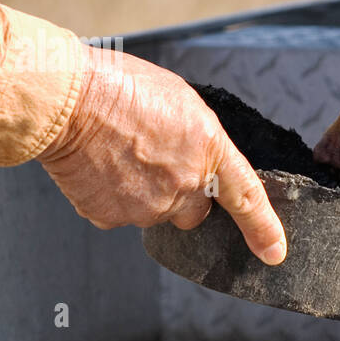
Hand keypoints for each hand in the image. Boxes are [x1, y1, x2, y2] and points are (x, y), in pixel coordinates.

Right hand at [39, 46, 286, 264]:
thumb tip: (197, 160)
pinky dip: (109, 196)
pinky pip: (117, 213)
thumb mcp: (181, 101)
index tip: (274, 253)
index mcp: (209, 150)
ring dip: (142, 193)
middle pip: (194, 212)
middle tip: (152, 162)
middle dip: (181, 197)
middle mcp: (185, 185)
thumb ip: (198, 141)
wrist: (64, 100)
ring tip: (118, 154)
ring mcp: (148, 206)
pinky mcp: (111, 217)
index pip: (248, 198)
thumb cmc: (121, 87)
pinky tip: (98, 166)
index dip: (263, 229)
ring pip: (154, 212)